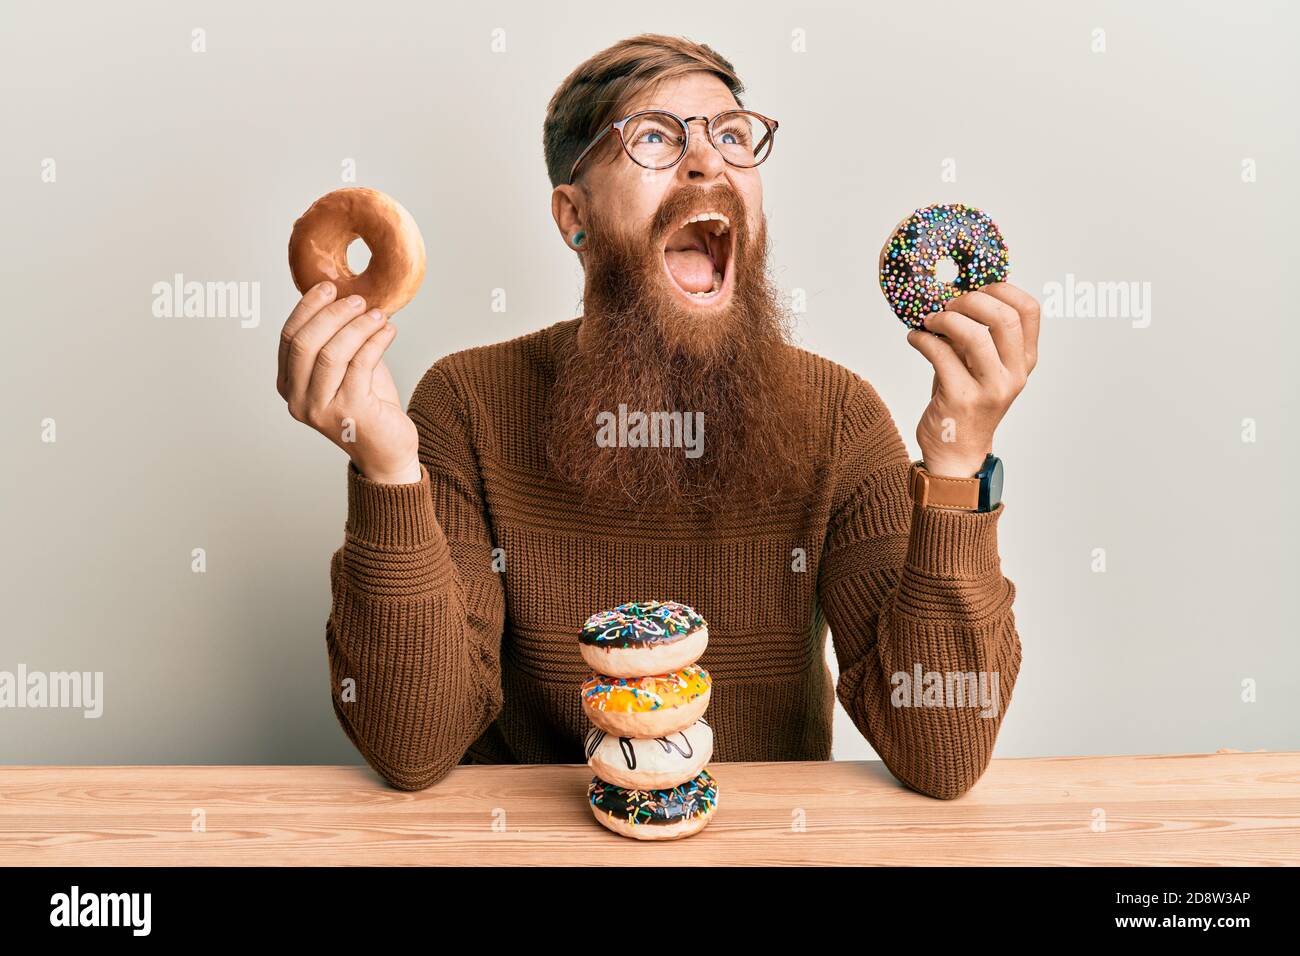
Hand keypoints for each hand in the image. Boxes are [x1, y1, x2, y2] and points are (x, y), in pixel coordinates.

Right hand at [276, 281, 420, 483]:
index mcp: (289, 386)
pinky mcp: (351, 412)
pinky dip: (376, 341)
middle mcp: (298, 401)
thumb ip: (337, 340)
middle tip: (357, 300)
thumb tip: (344, 298)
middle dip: (332, 314)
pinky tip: (388, 331)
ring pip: (332, 353)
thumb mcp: (346, 368)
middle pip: (305, 343)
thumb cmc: (368, 405)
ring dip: (357, 326)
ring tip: (378, 315)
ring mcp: (321, 409)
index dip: (307, 308)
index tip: (327, 287)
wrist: (388, 450)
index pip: (289, 337)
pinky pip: (360, 364)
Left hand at [905, 282, 1039, 477]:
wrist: (956, 452)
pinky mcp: (961, 398)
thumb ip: (978, 336)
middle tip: (948, 304)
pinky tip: (915, 339)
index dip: (1002, 289)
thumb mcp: (980, 367)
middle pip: (1004, 318)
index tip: (976, 290)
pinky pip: (941, 355)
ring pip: (974, 336)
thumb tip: (955, 298)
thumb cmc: (965, 402)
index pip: (1030, 311)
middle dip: (971, 300)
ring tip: (929, 321)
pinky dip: (923, 340)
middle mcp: (1014, 374)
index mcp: (1024, 362)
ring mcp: (990, 388)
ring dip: (946, 320)